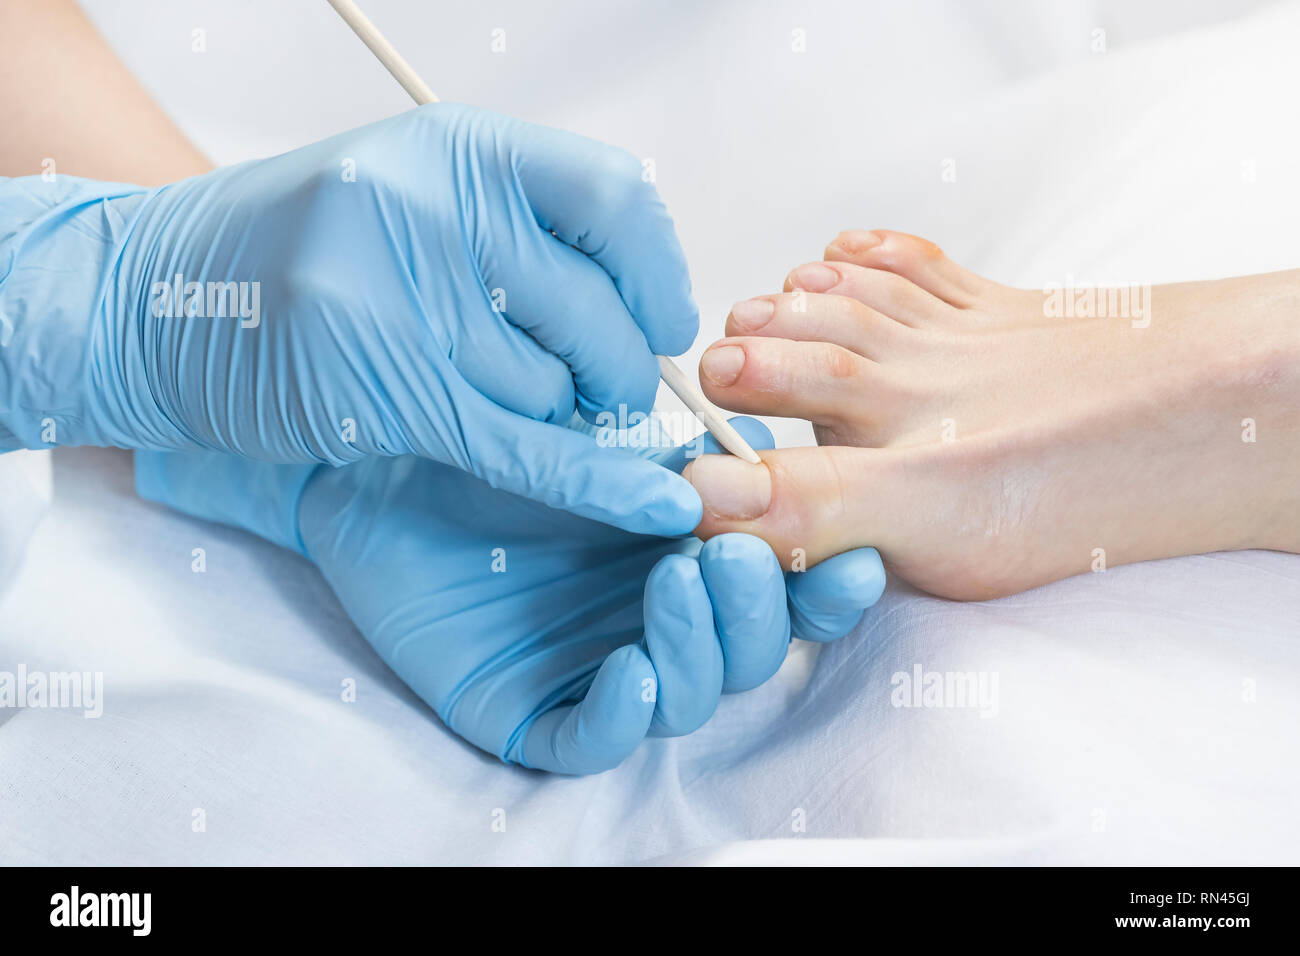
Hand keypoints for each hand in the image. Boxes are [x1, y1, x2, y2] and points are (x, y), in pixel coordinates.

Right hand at [0, 104, 699, 534]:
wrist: (151, 297)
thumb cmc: (296, 250)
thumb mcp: (411, 193)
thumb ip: (519, 231)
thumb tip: (641, 306)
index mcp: (455, 147)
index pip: (615, 199)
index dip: (659, 272)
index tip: (666, 319)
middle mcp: (432, 209)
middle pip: (596, 310)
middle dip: (622, 370)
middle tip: (606, 389)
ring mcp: (399, 298)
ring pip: (551, 388)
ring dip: (550, 415)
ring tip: (493, 396)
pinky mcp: (379, 390)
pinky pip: (521, 446)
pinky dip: (596, 483)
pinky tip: (654, 504)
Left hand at [135, 418, 885, 773]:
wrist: (372, 456)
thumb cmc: (480, 438)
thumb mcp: (594, 435)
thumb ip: (679, 460)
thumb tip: (765, 470)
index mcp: (683, 550)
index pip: (779, 587)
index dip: (825, 583)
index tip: (855, 556)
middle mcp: (651, 617)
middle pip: (748, 652)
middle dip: (760, 609)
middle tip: (736, 557)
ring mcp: (594, 665)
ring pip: (687, 697)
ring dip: (700, 646)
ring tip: (676, 579)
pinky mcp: (527, 709)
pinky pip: (592, 736)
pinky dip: (623, 713)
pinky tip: (630, 667)